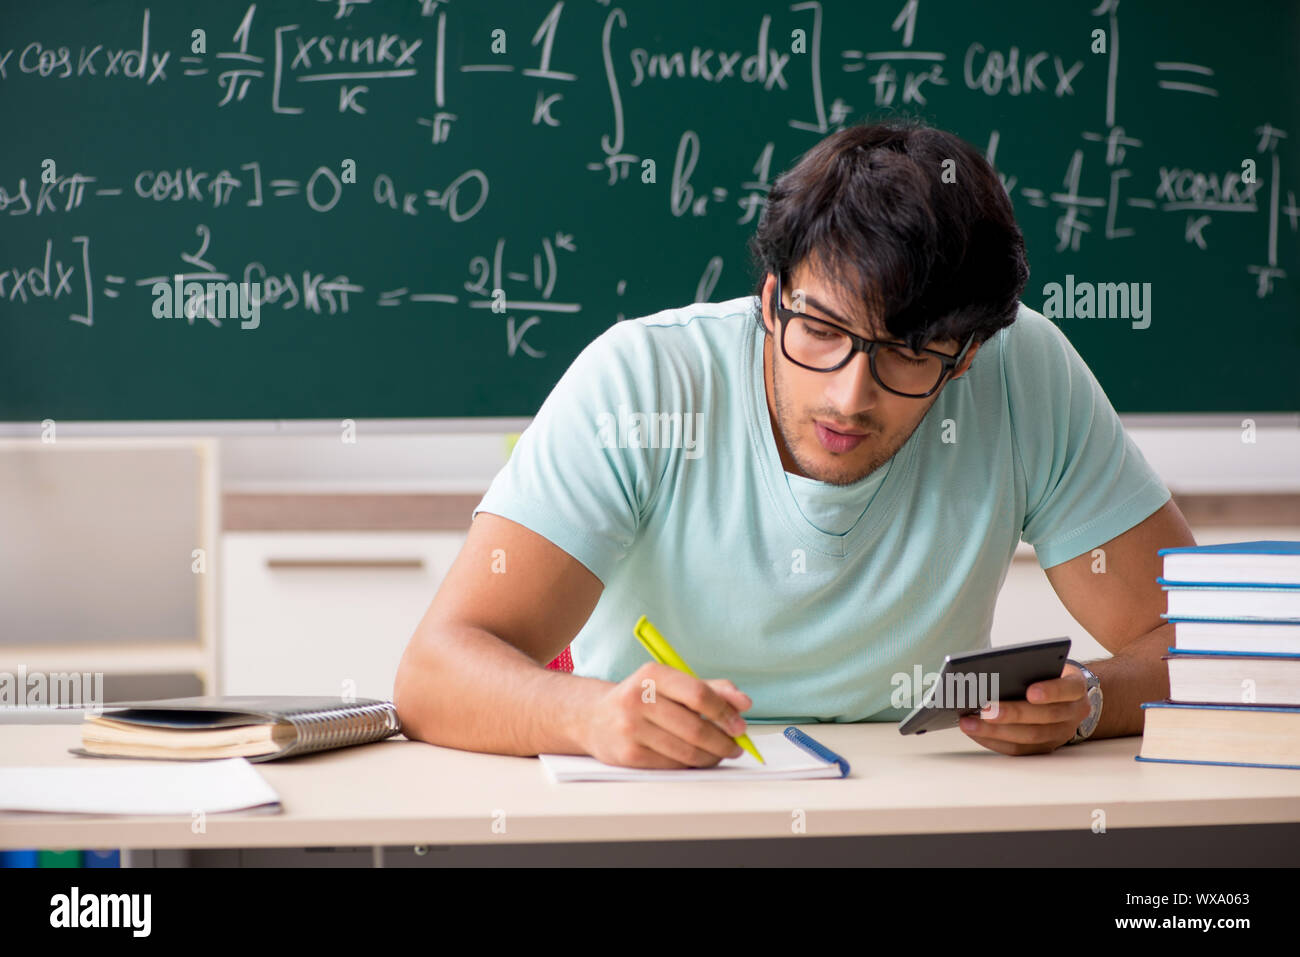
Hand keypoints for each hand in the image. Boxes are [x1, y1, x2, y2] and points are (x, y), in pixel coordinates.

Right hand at [581, 662, 752, 767]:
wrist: (595, 718)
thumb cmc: (643, 699)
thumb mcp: (672, 684)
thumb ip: (710, 689)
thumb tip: (743, 703)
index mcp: (652, 674)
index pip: (698, 694)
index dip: (725, 712)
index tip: (740, 726)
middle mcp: (638, 699)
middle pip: (695, 727)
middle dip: (723, 741)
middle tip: (735, 747)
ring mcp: (630, 729)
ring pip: (686, 751)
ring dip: (711, 757)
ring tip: (719, 755)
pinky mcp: (628, 755)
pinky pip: (672, 765)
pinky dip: (690, 765)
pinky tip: (695, 760)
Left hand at [957, 663, 1091, 754]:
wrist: (1065, 695)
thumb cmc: (1047, 674)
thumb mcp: (1045, 664)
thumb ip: (1027, 667)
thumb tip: (988, 673)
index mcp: (1076, 688)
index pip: (1068, 689)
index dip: (1051, 691)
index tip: (1031, 692)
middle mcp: (1073, 713)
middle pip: (1045, 717)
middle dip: (1013, 714)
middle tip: (985, 709)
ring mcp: (1060, 734)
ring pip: (1030, 737)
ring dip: (996, 731)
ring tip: (969, 723)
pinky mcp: (1044, 748)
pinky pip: (1019, 750)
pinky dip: (994, 741)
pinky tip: (974, 732)